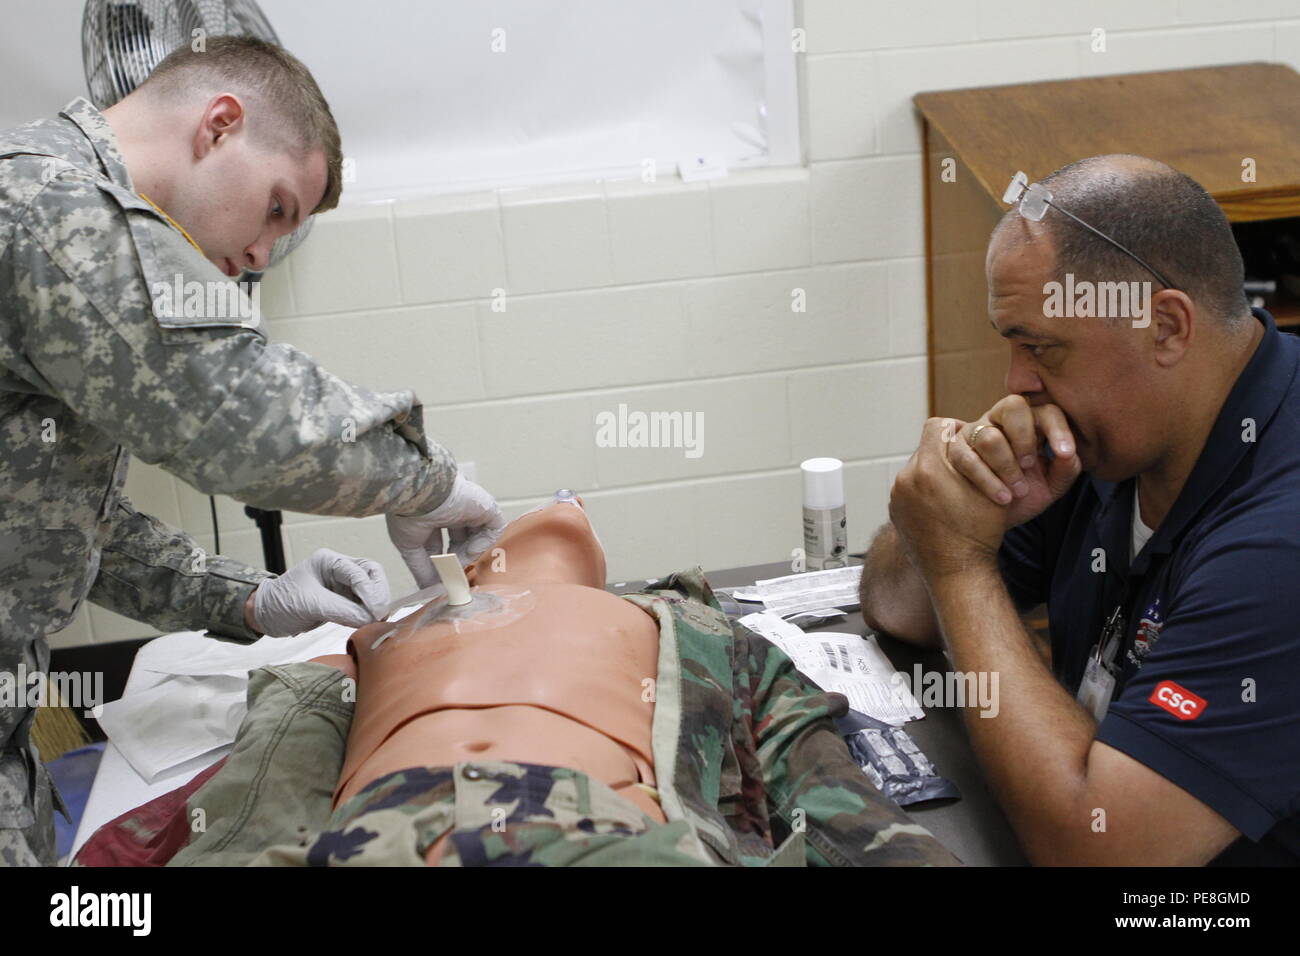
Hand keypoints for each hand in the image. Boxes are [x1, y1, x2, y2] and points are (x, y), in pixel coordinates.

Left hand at [250, 549, 390, 636]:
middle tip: (380, 615)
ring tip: (377, 621)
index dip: (370, 592)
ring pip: (370, 589)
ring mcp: (342, 584)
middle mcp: (339, 569)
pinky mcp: (342, 600)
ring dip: (376, 604)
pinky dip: (368, 613)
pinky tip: (370, 623)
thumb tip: (368, 618)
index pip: (359, 571)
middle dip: (378, 594)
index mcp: (329, 561)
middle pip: (371, 575)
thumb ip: (341, 610)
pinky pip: (362, 604)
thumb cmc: (281, 603)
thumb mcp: (309, 604)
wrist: (266, 616)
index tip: (374, 612)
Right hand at [386, 473, 507, 586]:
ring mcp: (471, 507)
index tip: (444, 577)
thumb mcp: (410, 547)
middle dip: (459, 558)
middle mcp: (454, 509)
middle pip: (464, 539)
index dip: (446, 560)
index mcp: (435, 514)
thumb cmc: (408, 514)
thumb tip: (428, 589)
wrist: (419, 495)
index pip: (445, 541)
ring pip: (480, 535)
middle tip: (454, 574)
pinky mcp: (486, 506)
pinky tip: (469, 550)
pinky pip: (495, 528)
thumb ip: (422, 569)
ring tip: (459, 563)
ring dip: (470, 553)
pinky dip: (484, 543)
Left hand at [890, 418, 1010, 581]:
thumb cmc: (980, 531)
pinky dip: (925, 491)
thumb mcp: (991, 486)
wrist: (957, 572)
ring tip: (956, 488)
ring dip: (935, 473)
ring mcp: (897, 496)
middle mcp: (906, 479)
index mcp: (929, 468)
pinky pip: (910, 489)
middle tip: (966, 465)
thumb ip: (980, 455)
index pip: (938, 426)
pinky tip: (943, 505)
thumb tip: (975, 432)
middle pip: (925, 449)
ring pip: (917, 469)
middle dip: (946, 454)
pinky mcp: (895, 511)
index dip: (956, 429)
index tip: (969, 439)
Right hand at [944, 396, 1081, 529]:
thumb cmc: (1022, 497)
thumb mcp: (1051, 487)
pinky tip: (1003, 499)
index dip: (1057, 428)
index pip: (1045, 410)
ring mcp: (975, 433)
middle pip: (1013, 405)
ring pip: (990, 437)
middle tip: (1029, 465)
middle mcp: (1000, 421)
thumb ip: (1066, 469)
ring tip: (1017, 491)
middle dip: (1025, 437)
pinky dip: (989, 482)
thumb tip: (1067, 453)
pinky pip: (969, 459)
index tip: (1064, 453)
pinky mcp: (954, 451)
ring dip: (1007, 467)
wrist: (991, 521)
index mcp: (1029, 424)